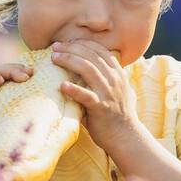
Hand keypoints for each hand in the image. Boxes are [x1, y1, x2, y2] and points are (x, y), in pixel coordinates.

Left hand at [49, 39, 138, 154]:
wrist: (125, 137)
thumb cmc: (119, 115)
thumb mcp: (121, 91)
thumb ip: (111, 79)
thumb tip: (99, 69)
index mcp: (118, 74)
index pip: (100, 50)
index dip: (82, 43)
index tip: (67, 42)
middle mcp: (115, 80)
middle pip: (91, 56)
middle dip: (72, 48)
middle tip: (55, 47)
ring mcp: (108, 93)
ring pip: (88, 69)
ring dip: (70, 61)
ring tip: (55, 58)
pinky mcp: (101, 108)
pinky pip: (86, 96)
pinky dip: (74, 90)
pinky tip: (62, 86)